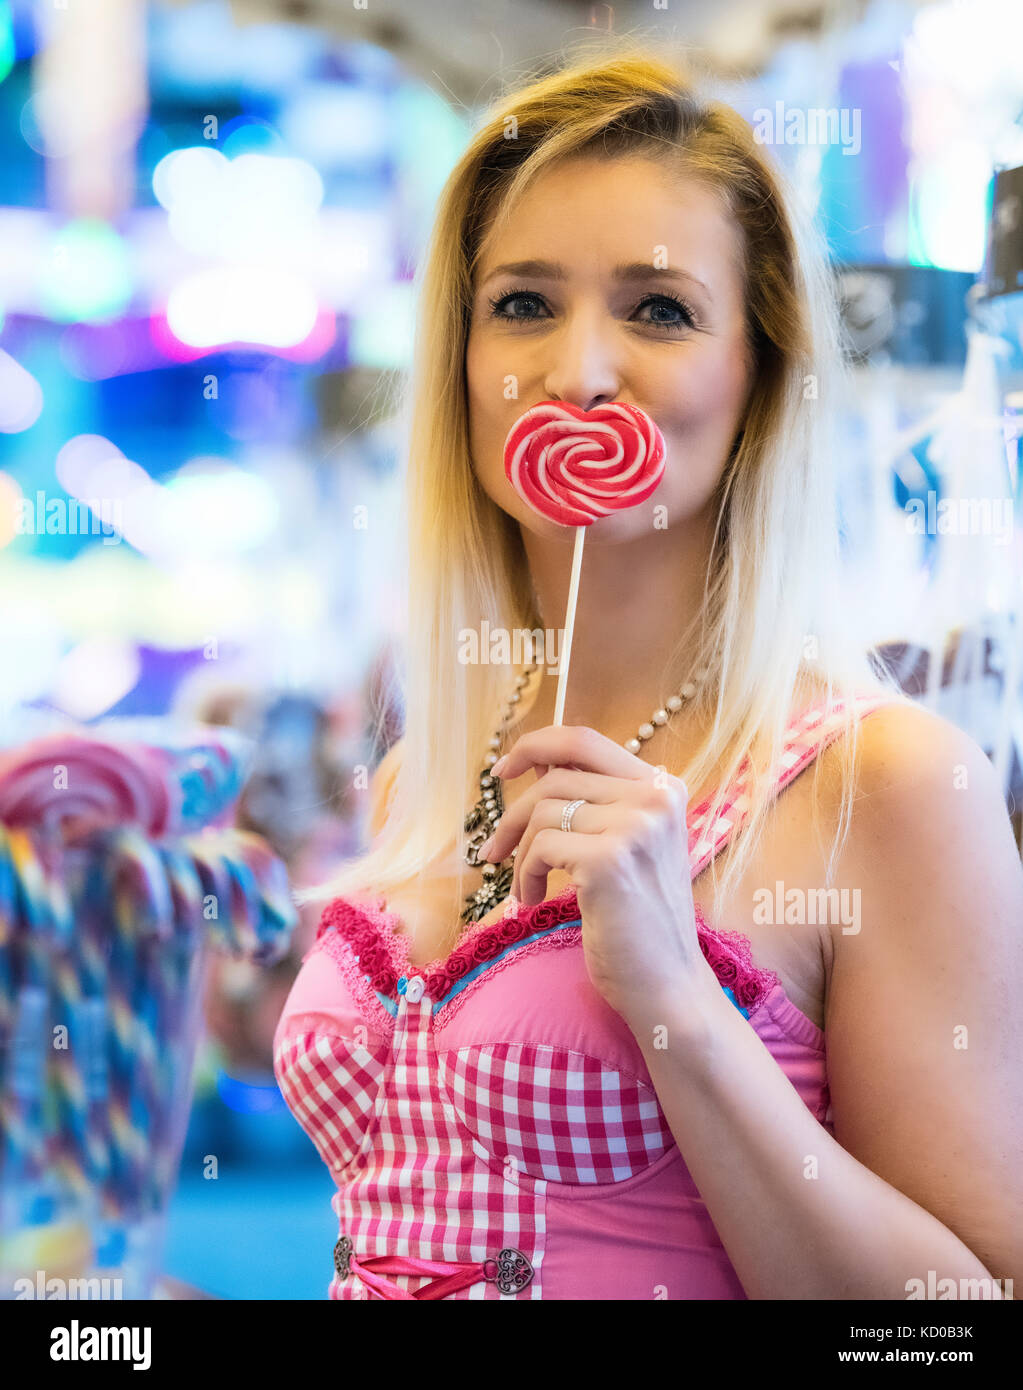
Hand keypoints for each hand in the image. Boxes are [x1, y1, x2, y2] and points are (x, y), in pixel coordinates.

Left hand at [482, 724, 715, 1028]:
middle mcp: (656, 799)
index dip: (537, 745)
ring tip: (525, 888)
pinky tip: (532, 901)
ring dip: (520, 854)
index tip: (504, 768)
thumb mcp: (628, 847)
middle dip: (513, 815)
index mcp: (664, 789)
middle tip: (491, 852)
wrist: (669, 985)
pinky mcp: (610, 860)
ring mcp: (636, 827)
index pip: (586, 741)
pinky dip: (524, 875)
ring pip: (543, 813)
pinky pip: (540, 847)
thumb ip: (595, 803)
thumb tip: (535, 765)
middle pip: (555, 778)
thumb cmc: (641, 921)